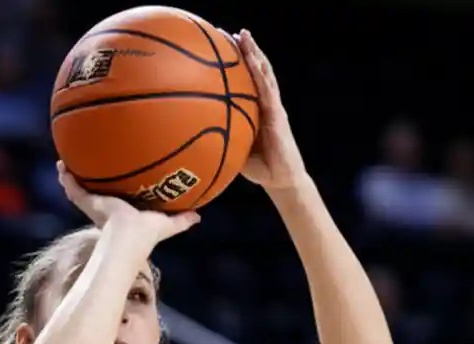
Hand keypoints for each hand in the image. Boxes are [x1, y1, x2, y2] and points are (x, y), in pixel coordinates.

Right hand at [58, 162, 199, 243]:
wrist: (129, 236)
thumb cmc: (148, 233)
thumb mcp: (167, 223)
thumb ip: (181, 220)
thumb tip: (199, 217)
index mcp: (123, 213)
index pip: (117, 200)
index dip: (114, 192)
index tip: (114, 180)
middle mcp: (106, 208)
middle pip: (95, 193)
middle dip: (91, 183)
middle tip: (87, 168)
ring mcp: (94, 205)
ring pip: (80, 189)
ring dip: (73, 177)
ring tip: (67, 163)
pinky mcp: (87, 201)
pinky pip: (73, 187)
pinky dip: (66, 177)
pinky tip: (61, 164)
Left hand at [236, 30, 307, 189]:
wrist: (281, 182)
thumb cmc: (258, 168)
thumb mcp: (234, 149)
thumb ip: (220, 138)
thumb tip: (192, 135)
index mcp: (256, 109)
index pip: (246, 80)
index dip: (236, 62)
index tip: (220, 46)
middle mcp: (266, 104)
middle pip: (256, 70)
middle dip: (245, 49)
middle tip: (229, 31)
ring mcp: (274, 107)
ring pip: (265, 74)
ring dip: (255, 53)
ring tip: (244, 35)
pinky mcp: (279, 115)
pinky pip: (269, 91)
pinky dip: (261, 74)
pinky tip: (254, 61)